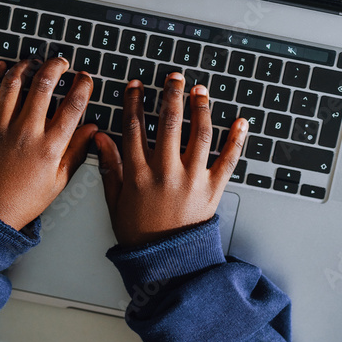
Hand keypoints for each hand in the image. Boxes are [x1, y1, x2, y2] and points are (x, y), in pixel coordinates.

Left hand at [0, 57, 96, 229]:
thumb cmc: (23, 200)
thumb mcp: (58, 180)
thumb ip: (76, 151)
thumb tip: (92, 129)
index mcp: (49, 146)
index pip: (73, 106)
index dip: (82, 86)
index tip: (85, 78)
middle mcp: (26, 131)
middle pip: (44, 85)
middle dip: (56, 66)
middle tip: (61, 62)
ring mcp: (1, 126)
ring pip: (14, 82)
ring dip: (26, 65)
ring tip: (34, 62)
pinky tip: (0, 68)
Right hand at [95, 73, 247, 246]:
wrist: (167, 264)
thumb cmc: (140, 235)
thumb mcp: (115, 202)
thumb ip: (109, 167)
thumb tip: (100, 137)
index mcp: (138, 174)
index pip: (134, 128)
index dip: (134, 102)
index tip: (136, 86)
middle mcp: (165, 172)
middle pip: (169, 123)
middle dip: (171, 95)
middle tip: (174, 77)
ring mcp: (191, 180)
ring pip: (199, 134)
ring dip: (201, 108)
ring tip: (200, 91)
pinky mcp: (213, 190)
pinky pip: (228, 159)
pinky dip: (237, 139)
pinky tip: (241, 121)